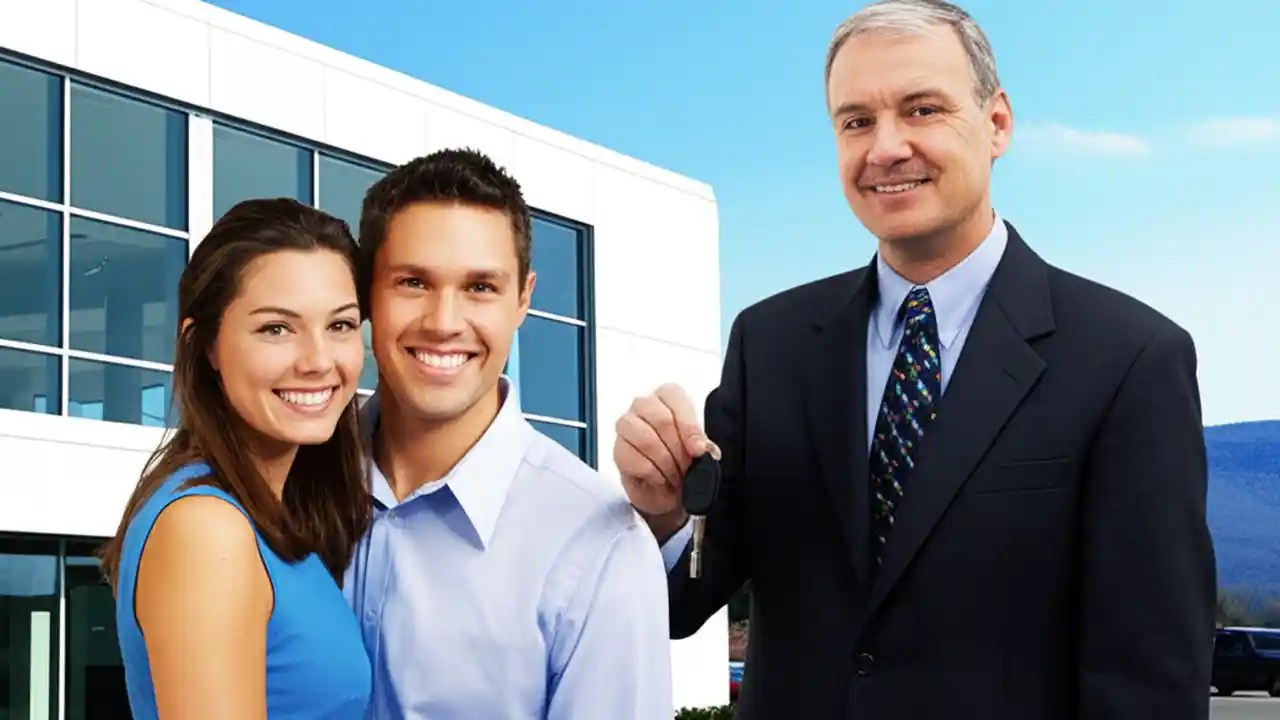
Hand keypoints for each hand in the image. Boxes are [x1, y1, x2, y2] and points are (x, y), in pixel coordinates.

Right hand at [613, 383, 719, 539]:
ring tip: (675, 475)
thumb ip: (702, 445)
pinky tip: (660, 479)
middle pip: (662, 420)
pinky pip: (634, 459)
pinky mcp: (618, 449)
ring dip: (666, 463)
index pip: (674, 397)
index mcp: (666, 396)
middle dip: (678, 449)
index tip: (698, 451)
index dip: (689, 426)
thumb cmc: (681, 461)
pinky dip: (652, 473)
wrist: (665, 490)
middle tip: (688, 468)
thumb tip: (702, 448)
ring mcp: (626, 425)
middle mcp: (643, 405)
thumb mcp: (698, 451)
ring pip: (647, 440)